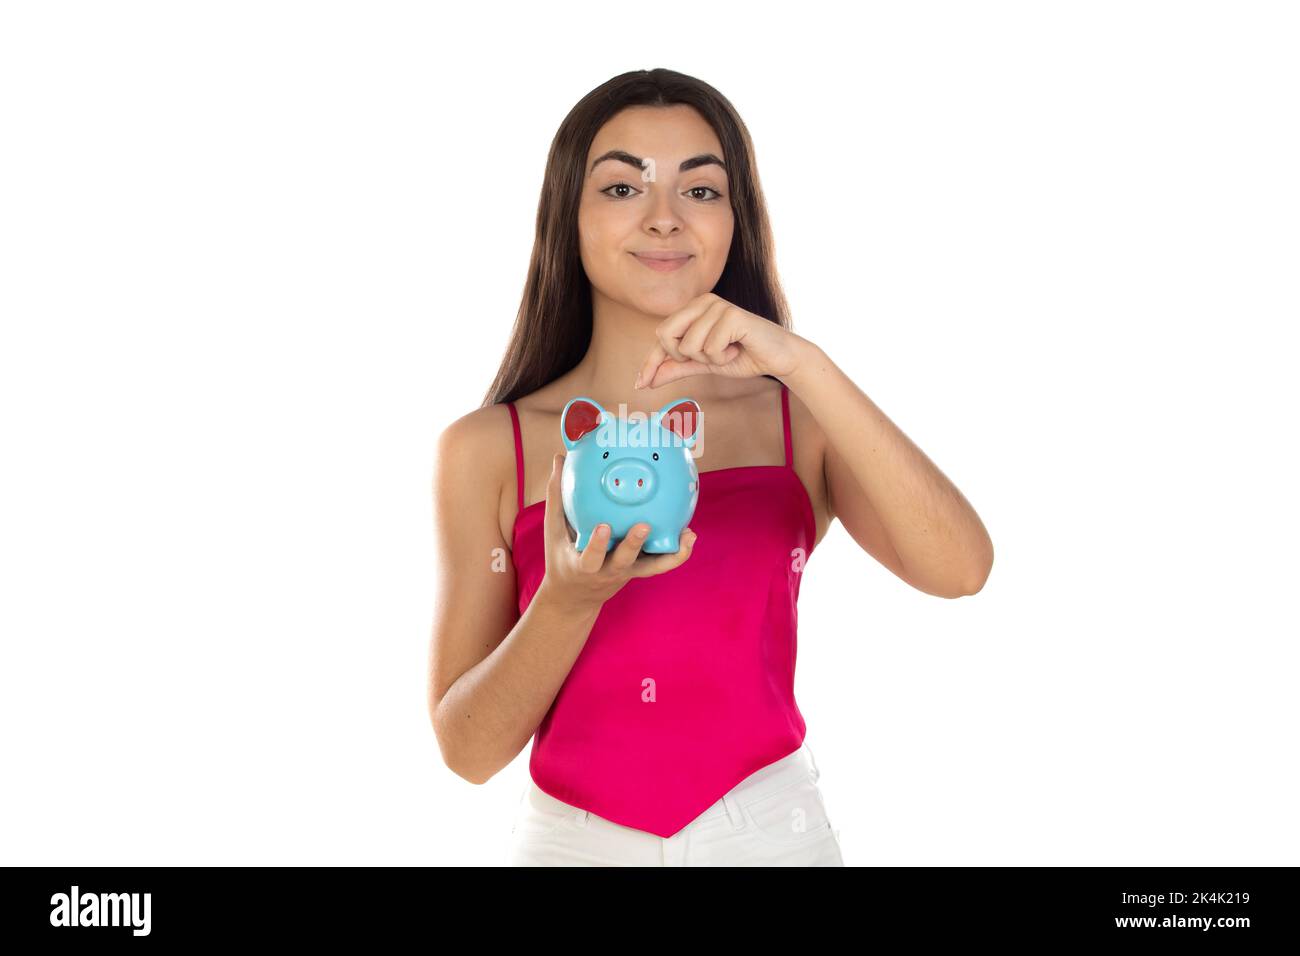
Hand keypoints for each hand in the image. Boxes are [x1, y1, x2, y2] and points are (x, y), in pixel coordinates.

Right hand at [535, 452, 697, 614]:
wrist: (574, 596)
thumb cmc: (562, 556)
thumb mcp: (553, 531)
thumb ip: (557, 496)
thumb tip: (559, 457)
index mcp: (584, 565)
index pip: (590, 558)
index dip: (597, 545)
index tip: (603, 527)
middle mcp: (607, 571)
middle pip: (624, 561)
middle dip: (634, 545)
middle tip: (644, 525)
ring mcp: (627, 573)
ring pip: (651, 567)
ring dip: (671, 554)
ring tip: (687, 534)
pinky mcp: (639, 571)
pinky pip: (660, 563)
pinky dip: (677, 553)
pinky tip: (689, 534)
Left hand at [634, 292, 810, 389]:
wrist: (777, 357)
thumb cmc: (742, 355)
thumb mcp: (703, 364)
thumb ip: (676, 368)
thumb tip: (646, 381)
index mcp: (692, 309)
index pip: (661, 336)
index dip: (650, 362)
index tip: (640, 385)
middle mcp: (702, 302)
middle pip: (665, 335)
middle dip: (683, 357)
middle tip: (707, 358)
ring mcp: (717, 306)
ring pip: (689, 346)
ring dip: (709, 359)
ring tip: (727, 351)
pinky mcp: (731, 315)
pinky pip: (710, 348)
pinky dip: (723, 357)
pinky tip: (737, 348)